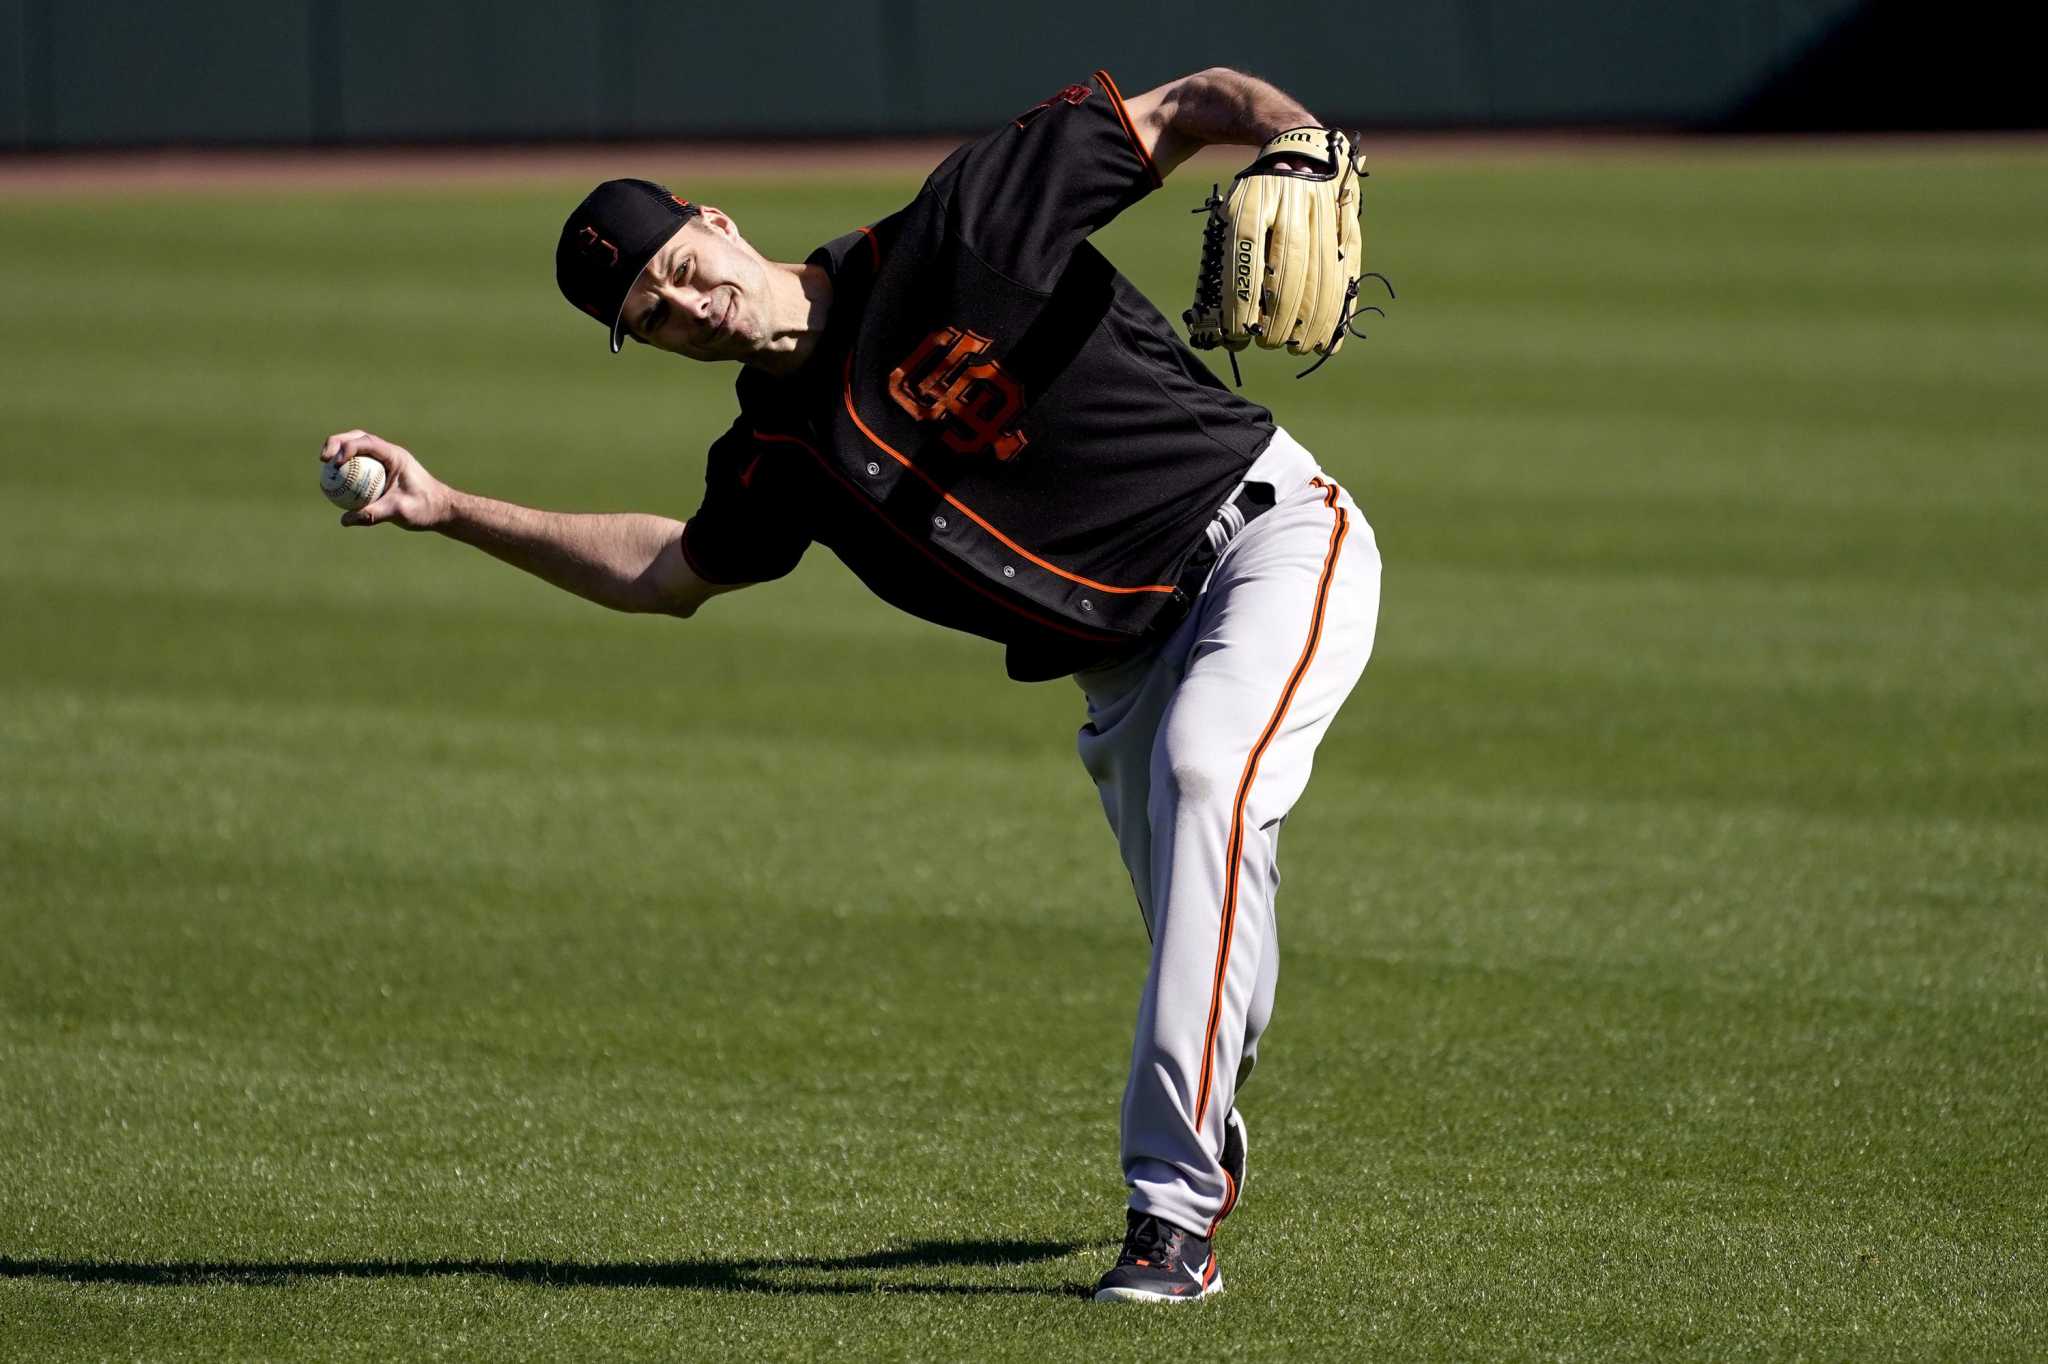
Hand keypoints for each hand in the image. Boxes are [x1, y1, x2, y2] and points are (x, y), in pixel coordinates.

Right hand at [318, 429, 451, 529]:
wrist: (442, 510)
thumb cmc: (425, 508)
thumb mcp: (399, 511)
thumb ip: (373, 514)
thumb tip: (344, 520)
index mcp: (395, 455)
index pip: (367, 443)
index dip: (347, 448)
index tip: (334, 463)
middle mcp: (390, 453)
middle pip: (358, 438)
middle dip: (337, 443)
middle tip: (323, 459)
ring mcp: (386, 460)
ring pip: (358, 448)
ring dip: (340, 452)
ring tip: (324, 466)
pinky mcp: (383, 471)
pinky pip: (361, 465)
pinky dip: (347, 469)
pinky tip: (335, 483)